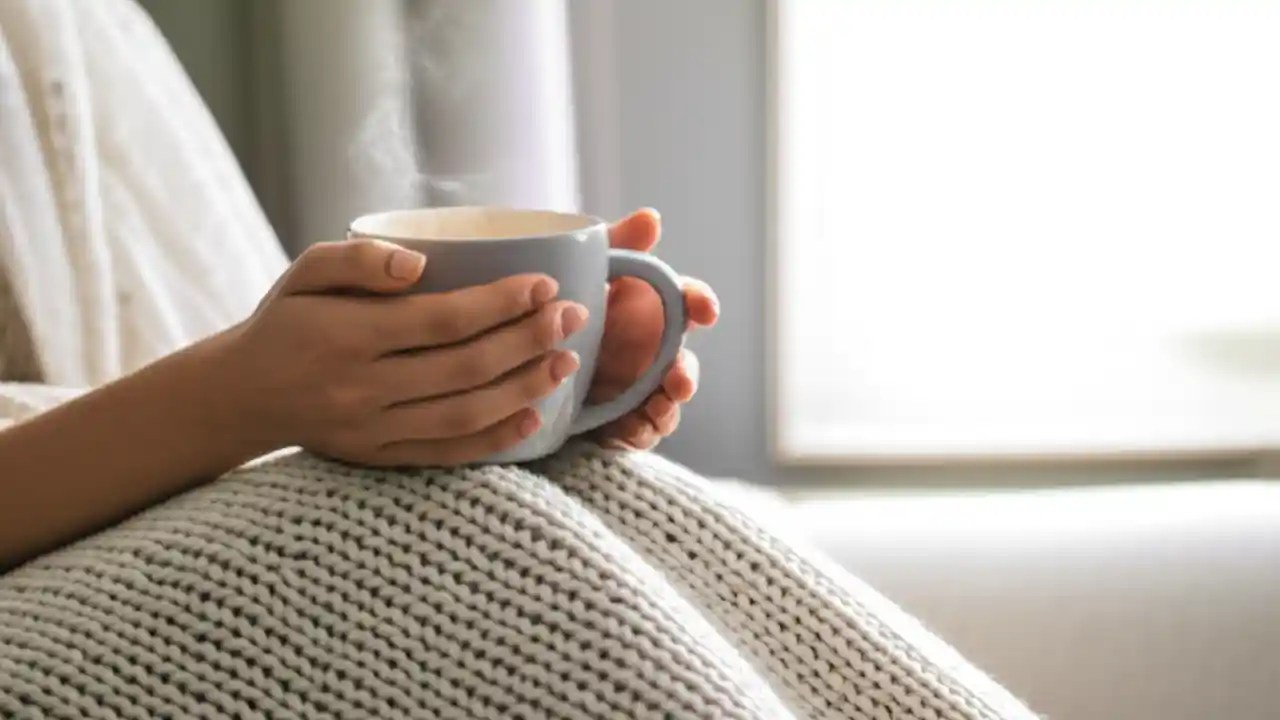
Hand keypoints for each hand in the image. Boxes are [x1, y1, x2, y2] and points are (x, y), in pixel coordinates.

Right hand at [223, 238, 587, 465]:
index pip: (439, 320)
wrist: (241, 396)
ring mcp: (371, 430)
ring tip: (566, 361)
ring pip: (463, 414)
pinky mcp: (378, 458)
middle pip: (463, 368)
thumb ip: (358, 259)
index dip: (498, 303)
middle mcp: (361, 388)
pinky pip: (445, 455)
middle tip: (572, 317)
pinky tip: (533, 417)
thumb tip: (420, 263)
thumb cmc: (285, 321)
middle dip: (527, 341)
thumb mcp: (304, 271)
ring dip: (523, 388)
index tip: (543, 284)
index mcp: (345, 336)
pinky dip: (493, 440)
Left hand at [588, 209, 718, 449]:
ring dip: (667, 409)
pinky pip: (638, 432)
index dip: (700, 303)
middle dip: (686, 373)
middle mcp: (651, 350)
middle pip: (682, 363)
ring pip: (665, 403)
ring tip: (658, 410)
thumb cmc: (567, 302)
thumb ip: (619, 245)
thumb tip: (652, 218)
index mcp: (652, 309)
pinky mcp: (618, 420)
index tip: (705, 309)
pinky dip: (639, 433)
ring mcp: (637, 388)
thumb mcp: (587, 270)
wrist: (522, 349)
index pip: (687, 302)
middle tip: (678, 379)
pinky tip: (631, 431)